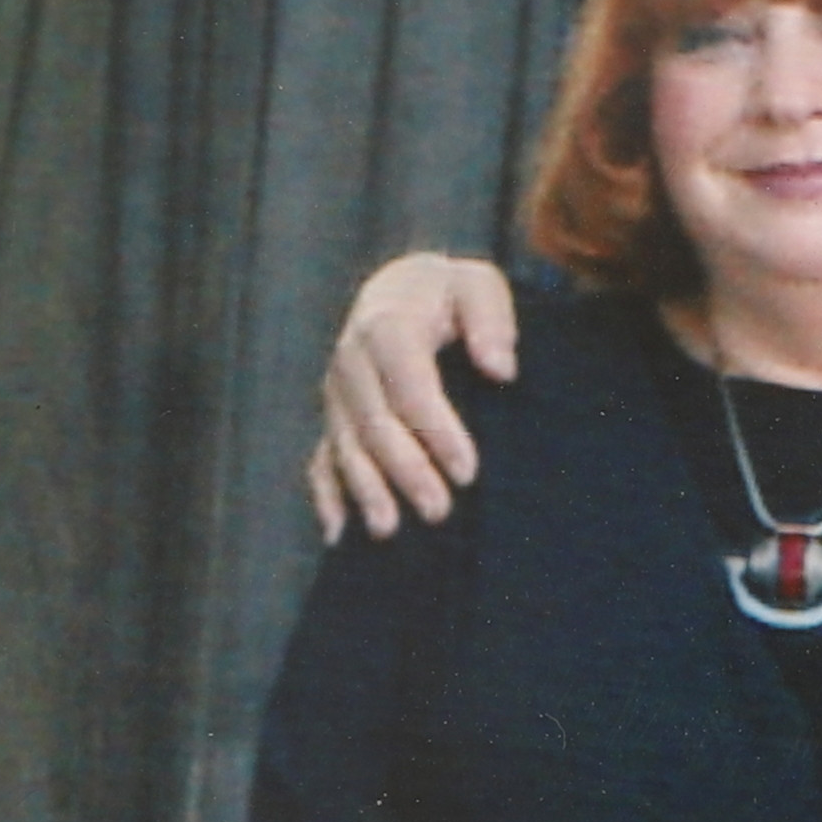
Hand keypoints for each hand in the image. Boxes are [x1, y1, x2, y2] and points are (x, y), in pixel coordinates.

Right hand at [305, 253, 518, 542]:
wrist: (401, 290)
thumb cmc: (450, 296)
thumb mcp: (478, 287)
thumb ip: (490, 319)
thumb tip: (501, 367)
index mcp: (387, 327)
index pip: (410, 385)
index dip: (437, 430)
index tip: (468, 471)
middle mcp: (351, 361)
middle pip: (375, 423)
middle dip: (406, 470)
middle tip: (439, 511)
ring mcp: (337, 394)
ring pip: (345, 446)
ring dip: (365, 490)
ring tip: (389, 530)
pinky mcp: (332, 418)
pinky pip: (320, 459)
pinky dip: (327, 496)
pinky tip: (340, 534)